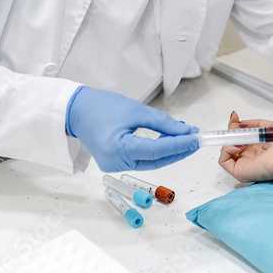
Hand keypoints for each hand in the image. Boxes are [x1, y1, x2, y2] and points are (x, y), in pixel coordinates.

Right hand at [65, 86, 199, 171]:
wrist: (77, 110)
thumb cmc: (101, 106)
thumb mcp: (135, 109)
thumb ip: (162, 123)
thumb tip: (184, 132)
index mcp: (117, 149)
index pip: (156, 151)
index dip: (179, 145)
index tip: (196, 138)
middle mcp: (115, 163)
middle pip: (156, 160)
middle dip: (178, 150)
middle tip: (196, 139)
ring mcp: (115, 166)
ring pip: (151, 162)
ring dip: (170, 151)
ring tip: (186, 138)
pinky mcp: (116, 163)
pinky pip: (142, 159)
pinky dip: (157, 152)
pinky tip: (170, 141)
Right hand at [217, 112, 272, 182]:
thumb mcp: (271, 126)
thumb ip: (255, 123)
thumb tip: (241, 123)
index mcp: (258, 146)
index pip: (240, 136)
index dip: (235, 126)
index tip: (234, 117)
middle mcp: (250, 155)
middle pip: (231, 142)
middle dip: (230, 130)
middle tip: (235, 125)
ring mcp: (245, 163)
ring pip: (226, 150)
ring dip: (229, 140)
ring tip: (241, 138)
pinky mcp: (240, 172)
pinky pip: (224, 161)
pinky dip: (226, 150)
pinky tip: (238, 146)